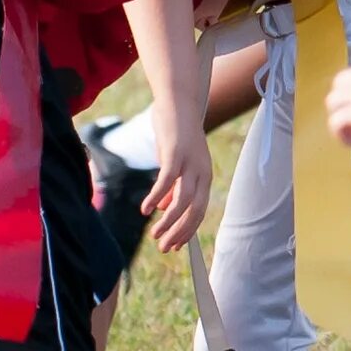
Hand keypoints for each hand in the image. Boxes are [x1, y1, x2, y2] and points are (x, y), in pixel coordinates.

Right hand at [139, 126, 211, 252]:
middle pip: (195, 210)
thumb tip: (166, 207)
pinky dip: (156, 197)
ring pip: (183, 201)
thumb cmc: (175, 135)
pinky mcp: (175, 153)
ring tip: (155, 234)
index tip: (175, 246)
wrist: (178, 103)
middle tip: (164, 247)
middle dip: (179, 232)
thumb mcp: (176, 164)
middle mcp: (201, 172)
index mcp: (204, 176)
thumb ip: (174, 186)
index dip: (188, 230)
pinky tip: (146, 209)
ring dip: (169, 221)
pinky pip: (167, 181)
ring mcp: (190, 163)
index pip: (199, 211)